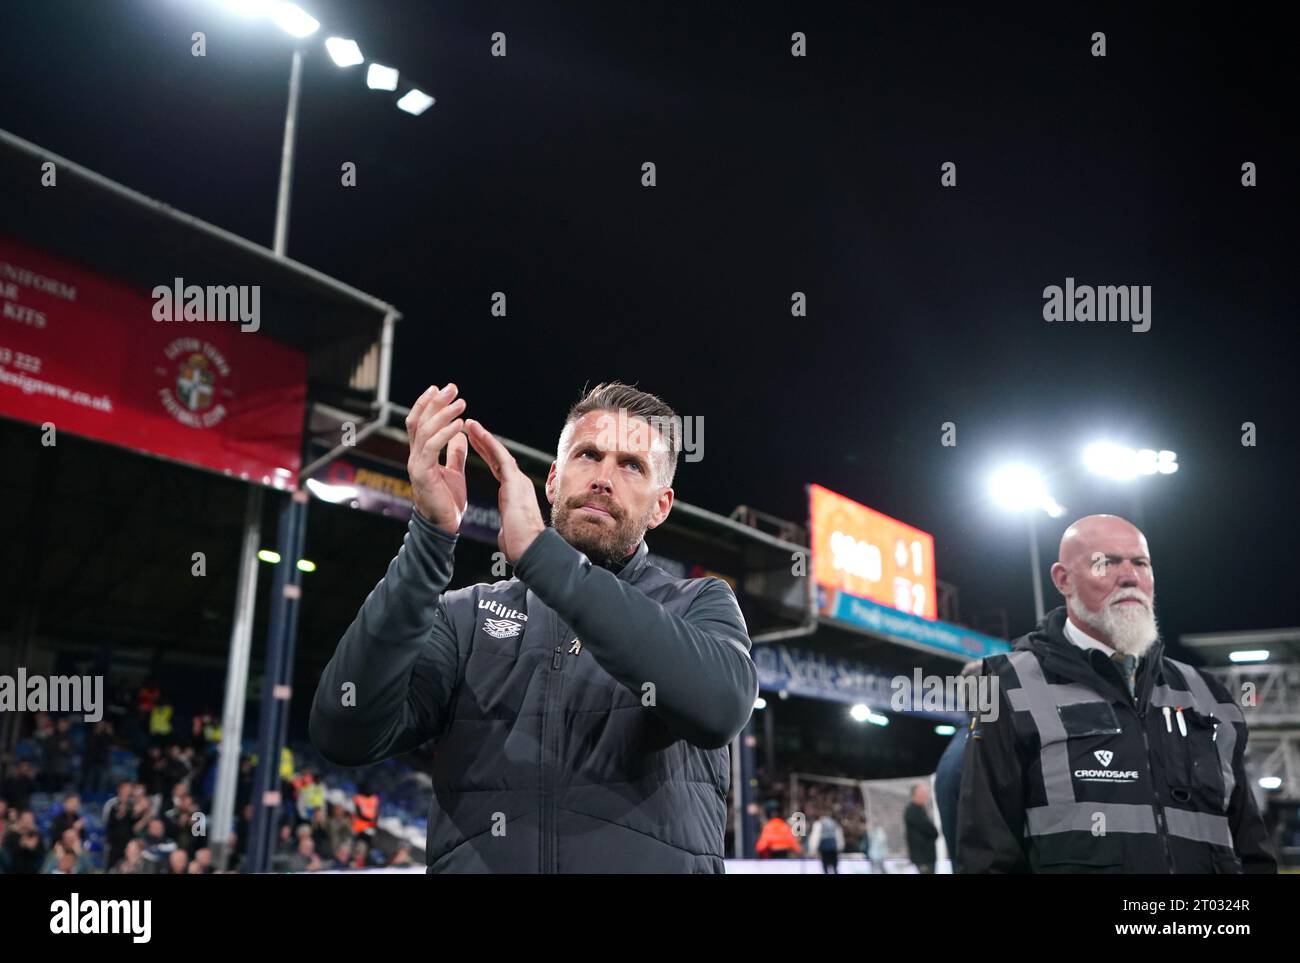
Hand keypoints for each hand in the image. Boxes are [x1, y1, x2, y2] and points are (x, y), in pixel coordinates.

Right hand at [405, 384, 468, 531]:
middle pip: (420, 421)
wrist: (444, 526)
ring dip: (444, 414)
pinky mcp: (422, 474)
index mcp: (421, 455)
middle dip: (435, 401)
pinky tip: (459, 425)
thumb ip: (455, 453)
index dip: (427, 404)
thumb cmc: (448, 501)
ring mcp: (416, 464)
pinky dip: (445, 433)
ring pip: (425, 431)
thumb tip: (460, 433)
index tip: (440, 389)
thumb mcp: (454, 471)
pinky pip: (432, 448)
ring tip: (461, 403)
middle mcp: (415, 457)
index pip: (419, 423)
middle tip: (452, 387)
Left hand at [465, 419, 545, 562]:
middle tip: (469, 427)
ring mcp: (518, 481)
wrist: (530, 550)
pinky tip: (478, 432)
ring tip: (470, 424)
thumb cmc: (521, 546)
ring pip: (499, 453)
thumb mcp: (510, 530)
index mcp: (514, 494)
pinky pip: (500, 457)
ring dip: (484, 437)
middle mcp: (517, 484)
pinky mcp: (515, 482)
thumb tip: (505, 529)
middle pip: (497, 457)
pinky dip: (489, 443)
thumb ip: (507, 524)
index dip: (486, 454)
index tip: (474, 443)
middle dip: (483, 441)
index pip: (498, 468)